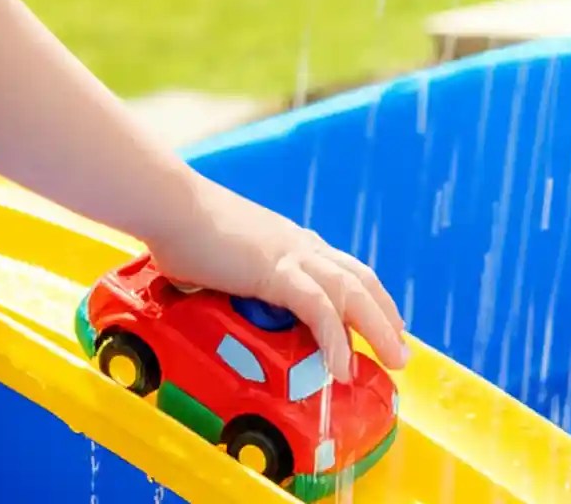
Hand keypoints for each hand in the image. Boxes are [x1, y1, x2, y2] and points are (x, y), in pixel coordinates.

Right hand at [144, 175, 407, 381]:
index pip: (344, 269)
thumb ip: (234, 280)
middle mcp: (300, 245)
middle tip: (401, 351)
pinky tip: (340, 364)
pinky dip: (334, 338)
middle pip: (360, 281)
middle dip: (386, 317)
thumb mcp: (223, 261)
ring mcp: (291, 255)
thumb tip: (223, 300)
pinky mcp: (276, 269)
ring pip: (351, 293)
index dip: (369, 297)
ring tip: (393, 359)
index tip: (383, 323)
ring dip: (377, 328)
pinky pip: (317, 307)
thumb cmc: (184, 230)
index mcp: (290, 242)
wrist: (169, 205)